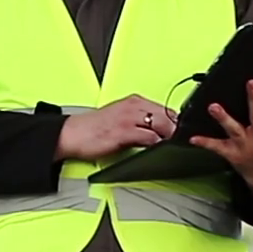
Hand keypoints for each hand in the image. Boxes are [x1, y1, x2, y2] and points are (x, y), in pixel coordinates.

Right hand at [56, 95, 175, 161]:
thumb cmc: (94, 128)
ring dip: (169, 136)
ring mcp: (129, 119)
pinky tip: (157, 150)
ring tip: (171, 146)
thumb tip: (160, 131)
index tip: (180, 133)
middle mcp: (133, 106)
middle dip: (176, 130)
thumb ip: (140, 120)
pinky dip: (157, 144)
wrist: (72, 134)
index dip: (176, 122)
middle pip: (167, 115)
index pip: (165, 108)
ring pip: (162, 124)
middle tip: (179, 142)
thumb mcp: (120, 118)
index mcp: (134, 101)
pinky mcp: (123, 132)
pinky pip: (149, 138)